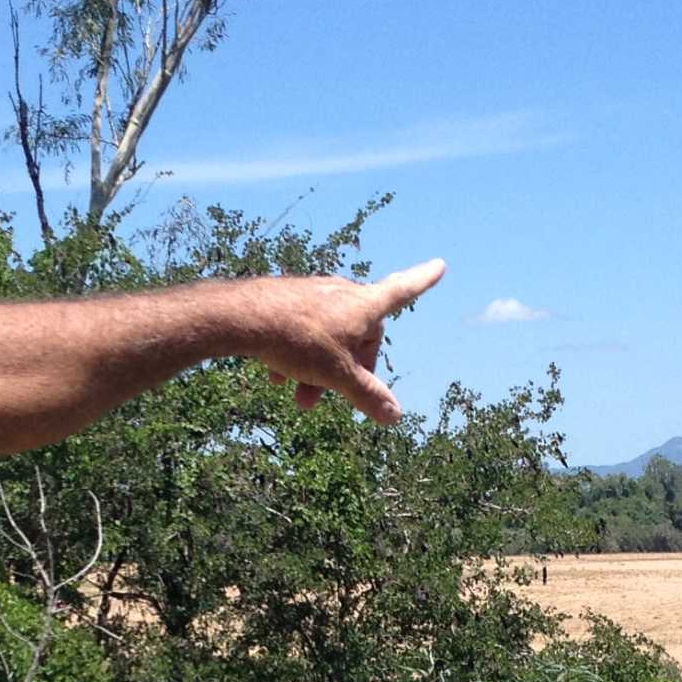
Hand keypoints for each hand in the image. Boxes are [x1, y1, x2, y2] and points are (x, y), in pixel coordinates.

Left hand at [253, 259, 444, 424]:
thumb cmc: (298, 341)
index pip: (402, 291)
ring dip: (319, 369)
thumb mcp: (337, 375)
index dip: (422, 281)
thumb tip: (396, 416)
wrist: (242, 318)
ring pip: (327, 337)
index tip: (440, 265)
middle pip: (359, 332)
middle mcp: (342, 293)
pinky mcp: (286, 299)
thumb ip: (367, 396)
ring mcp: (313, 293)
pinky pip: (302, 331)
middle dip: (350, 369)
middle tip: (332, 397)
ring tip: (299, 397)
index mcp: (364, 305)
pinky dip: (296, 355)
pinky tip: (276, 377)